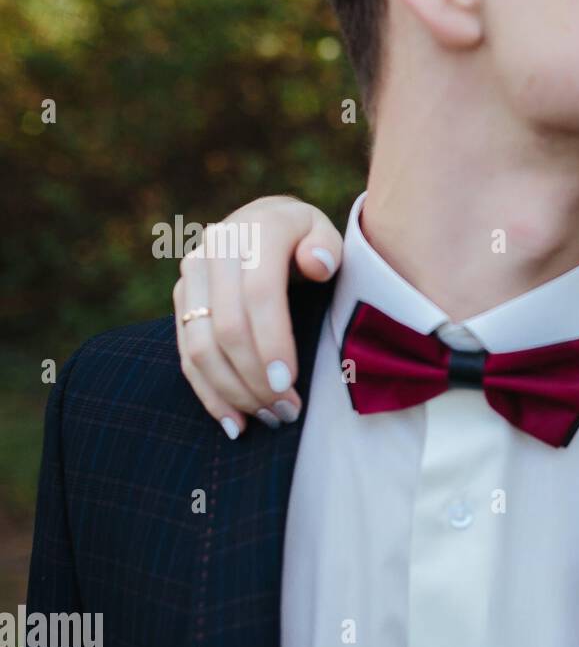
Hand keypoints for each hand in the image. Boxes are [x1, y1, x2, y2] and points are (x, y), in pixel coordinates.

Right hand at [173, 196, 341, 437]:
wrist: (266, 222)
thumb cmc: (309, 239)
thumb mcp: (326, 233)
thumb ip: (327, 246)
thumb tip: (316, 264)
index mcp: (257, 229)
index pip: (260, 293)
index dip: (272, 341)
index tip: (288, 383)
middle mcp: (216, 248)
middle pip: (227, 327)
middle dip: (255, 378)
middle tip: (288, 412)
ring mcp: (192, 274)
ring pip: (200, 346)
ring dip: (233, 392)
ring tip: (270, 419)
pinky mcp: (181, 299)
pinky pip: (186, 354)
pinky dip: (209, 393)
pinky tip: (236, 423)